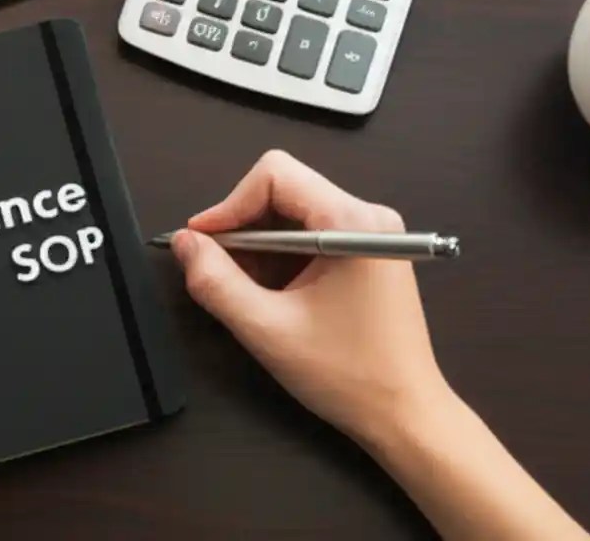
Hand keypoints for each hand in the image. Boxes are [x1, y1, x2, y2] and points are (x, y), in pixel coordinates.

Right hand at [171, 150, 450, 441]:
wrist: (405, 415)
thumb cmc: (345, 374)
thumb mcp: (267, 329)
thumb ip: (216, 282)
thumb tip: (184, 243)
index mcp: (352, 222)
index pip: (274, 175)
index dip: (228, 204)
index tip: (201, 244)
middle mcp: (369, 215)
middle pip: (284, 190)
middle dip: (243, 228)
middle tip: (218, 272)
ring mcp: (373, 234)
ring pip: (294, 214)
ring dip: (260, 247)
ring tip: (247, 292)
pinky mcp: (370, 254)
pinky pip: (312, 235)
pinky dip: (282, 259)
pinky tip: (274, 297)